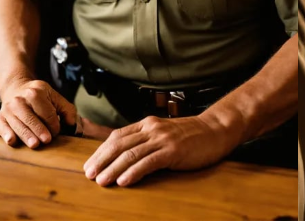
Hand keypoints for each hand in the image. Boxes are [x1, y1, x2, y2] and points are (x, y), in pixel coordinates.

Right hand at [0, 77, 76, 147]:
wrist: (15, 88)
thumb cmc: (38, 97)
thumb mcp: (54, 97)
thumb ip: (67, 110)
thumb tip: (72, 125)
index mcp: (35, 93)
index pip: (47, 113)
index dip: (54, 125)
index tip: (56, 132)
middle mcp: (19, 99)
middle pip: (31, 118)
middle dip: (39, 129)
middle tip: (47, 140)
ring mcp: (8, 109)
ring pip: (18, 124)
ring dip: (26, 135)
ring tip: (34, 144)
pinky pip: (1, 126)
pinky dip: (6, 134)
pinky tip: (12, 141)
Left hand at [83, 115, 237, 186]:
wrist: (216, 130)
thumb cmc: (190, 135)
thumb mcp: (163, 134)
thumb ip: (145, 141)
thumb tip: (124, 156)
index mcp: (146, 124)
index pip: (117, 137)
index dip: (100, 151)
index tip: (90, 164)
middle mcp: (151, 128)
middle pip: (118, 144)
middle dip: (101, 160)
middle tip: (88, 174)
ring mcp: (162, 139)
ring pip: (130, 153)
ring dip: (113, 168)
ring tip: (101, 181)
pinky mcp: (173, 151)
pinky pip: (149, 162)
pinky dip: (134, 171)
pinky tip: (124, 180)